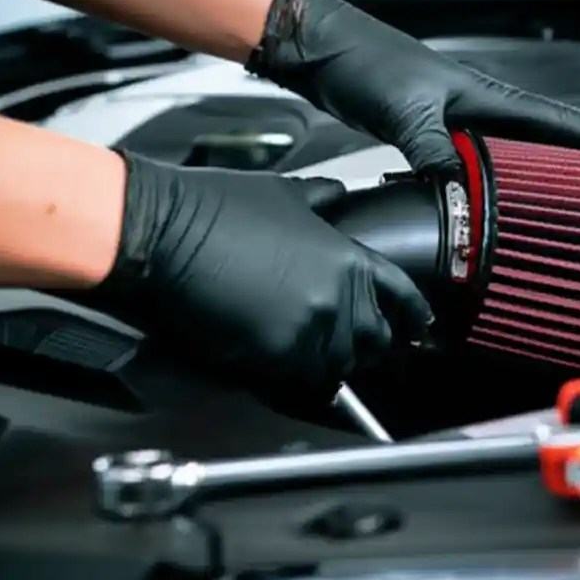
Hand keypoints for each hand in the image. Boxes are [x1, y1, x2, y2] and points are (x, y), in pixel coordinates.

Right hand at [69, 151, 433, 407]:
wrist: (162, 233)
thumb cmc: (212, 209)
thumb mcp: (283, 193)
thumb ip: (322, 201)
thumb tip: (338, 198)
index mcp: (348, 259)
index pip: (403, 298)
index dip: (413, 317)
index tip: (417, 328)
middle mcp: (337, 299)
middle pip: (376, 342)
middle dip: (369, 346)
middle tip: (357, 349)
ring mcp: (307, 334)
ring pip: (338, 369)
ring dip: (329, 366)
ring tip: (308, 357)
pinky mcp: (270, 360)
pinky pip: (298, 385)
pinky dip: (295, 383)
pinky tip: (280, 371)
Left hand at [247, 0, 579, 172]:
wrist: (324, 52)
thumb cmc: (366, 63)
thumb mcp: (405, 110)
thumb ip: (435, 150)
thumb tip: (458, 191)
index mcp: (488, 97)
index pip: (562, 123)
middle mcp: (482, 110)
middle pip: (552, 143)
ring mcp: (461, 124)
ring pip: (518, 159)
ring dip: (547, 181)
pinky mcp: (435, 137)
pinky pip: (481, 168)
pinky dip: (497, 188)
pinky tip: (500, 208)